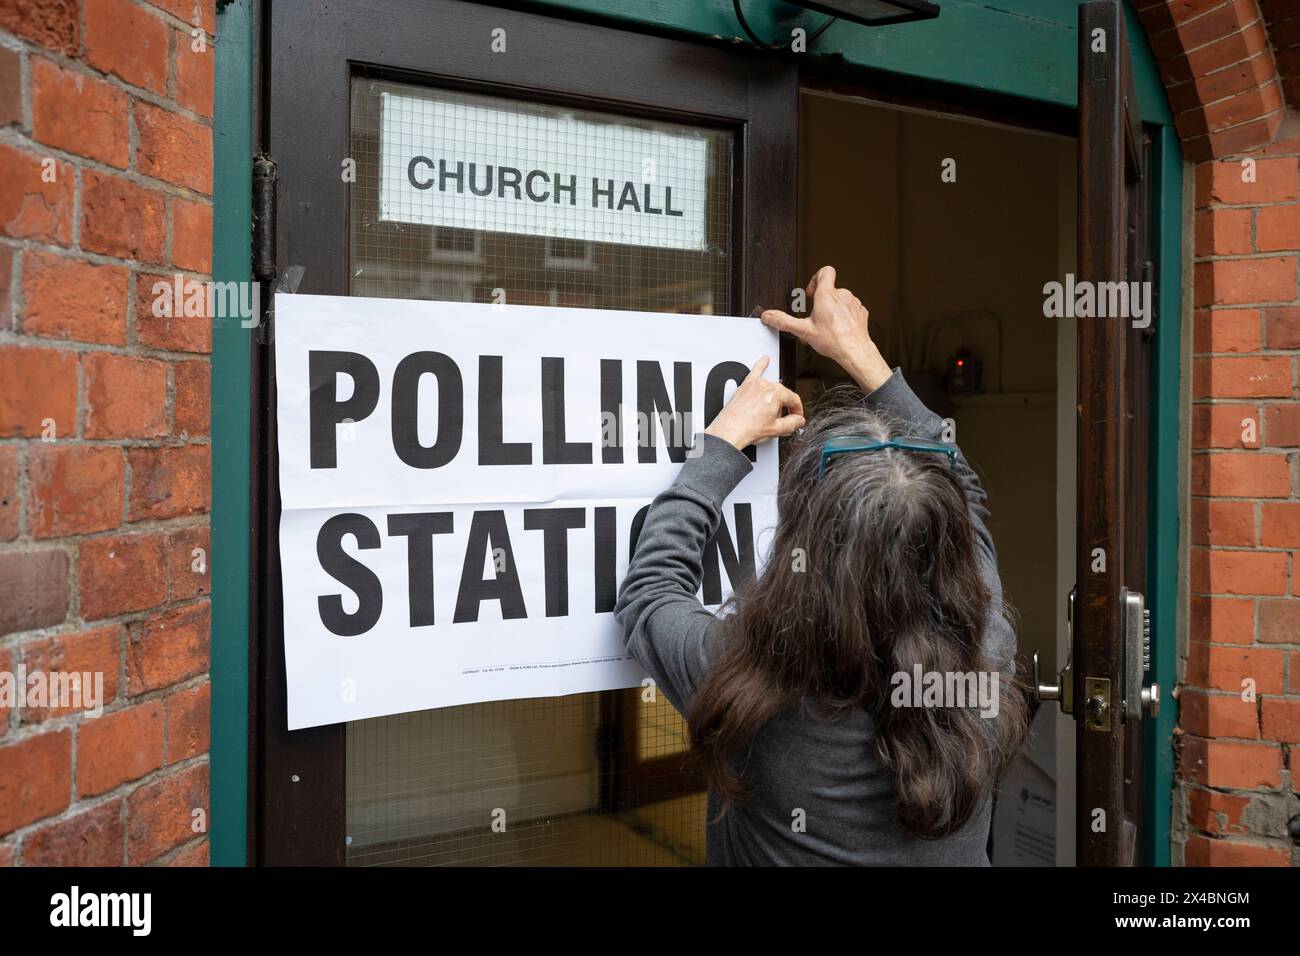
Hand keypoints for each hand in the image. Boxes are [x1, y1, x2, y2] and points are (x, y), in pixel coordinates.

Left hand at [704, 356, 804, 450]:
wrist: (729, 432)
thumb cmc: (748, 429)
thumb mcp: (776, 429)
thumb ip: (792, 423)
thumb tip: (798, 420)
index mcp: (776, 392)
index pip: (794, 399)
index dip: (797, 410)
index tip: (796, 416)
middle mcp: (764, 385)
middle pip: (782, 394)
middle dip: (783, 407)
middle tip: (780, 420)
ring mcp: (753, 384)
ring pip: (770, 387)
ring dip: (773, 397)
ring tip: (769, 412)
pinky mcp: (743, 387)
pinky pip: (754, 372)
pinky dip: (760, 365)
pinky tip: (764, 360)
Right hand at [760, 265, 892, 392]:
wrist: (855, 352)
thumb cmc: (834, 341)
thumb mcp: (803, 331)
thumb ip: (784, 321)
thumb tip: (769, 316)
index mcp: (826, 295)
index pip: (825, 271)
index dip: (815, 279)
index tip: (811, 293)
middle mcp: (842, 295)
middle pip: (830, 289)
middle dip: (821, 301)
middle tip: (816, 317)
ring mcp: (853, 303)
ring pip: (840, 299)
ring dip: (833, 309)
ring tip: (827, 325)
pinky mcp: (860, 312)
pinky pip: (850, 308)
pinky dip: (844, 315)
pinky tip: (839, 327)